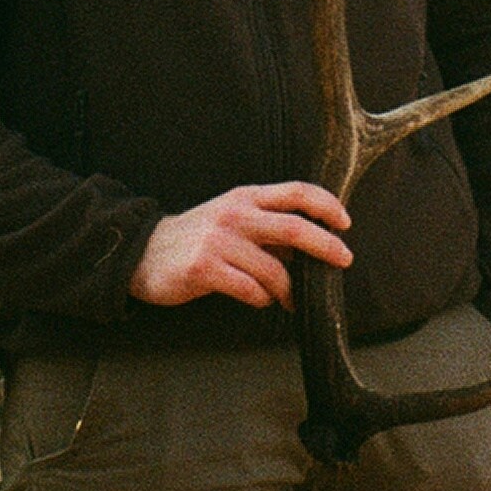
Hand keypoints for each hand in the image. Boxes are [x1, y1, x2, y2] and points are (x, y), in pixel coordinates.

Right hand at [128, 182, 352, 308]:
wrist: (144, 252)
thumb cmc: (197, 237)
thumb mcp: (233, 218)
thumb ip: (269, 226)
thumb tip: (313, 245)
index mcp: (245, 197)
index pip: (296, 192)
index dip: (326, 205)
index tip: (346, 222)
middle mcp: (235, 214)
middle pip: (295, 228)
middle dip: (326, 246)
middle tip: (344, 260)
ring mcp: (219, 241)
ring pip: (274, 269)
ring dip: (290, 289)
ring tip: (291, 298)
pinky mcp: (204, 269)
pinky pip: (250, 289)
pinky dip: (261, 299)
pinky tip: (258, 299)